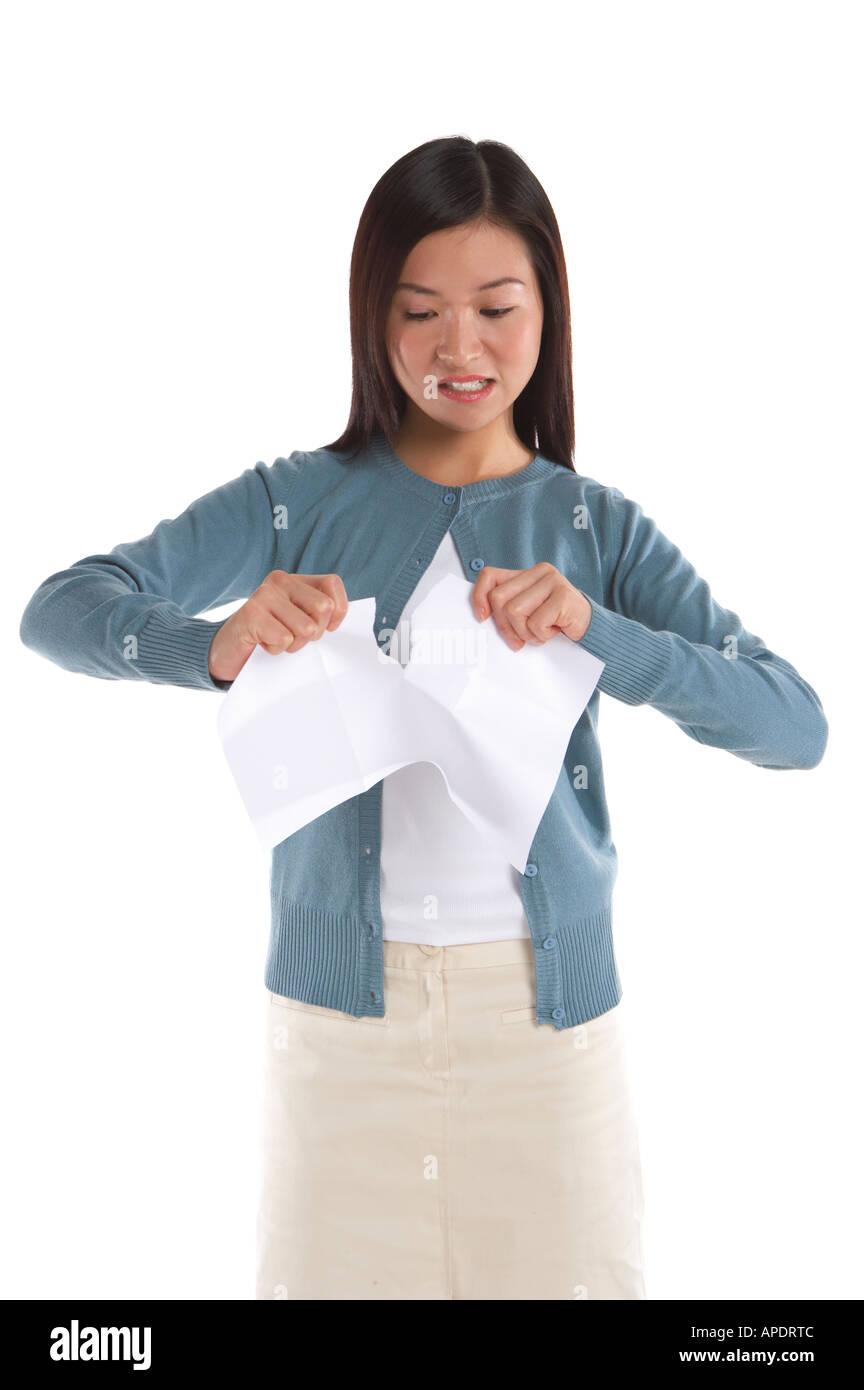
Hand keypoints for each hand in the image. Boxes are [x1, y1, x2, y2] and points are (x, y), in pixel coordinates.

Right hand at [208, 571, 348, 682]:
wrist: (227, 651)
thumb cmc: (269, 637)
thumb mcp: (300, 621)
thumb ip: (321, 614)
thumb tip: (340, 616)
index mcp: (295, 580)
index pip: (332, 584)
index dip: (338, 611)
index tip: (327, 628)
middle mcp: (279, 581)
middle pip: (323, 608)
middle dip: (314, 633)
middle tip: (293, 636)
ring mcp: (263, 595)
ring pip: (306, 628)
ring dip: (293, 644)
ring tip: (275, 639)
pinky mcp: (250, 615)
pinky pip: (283, 640)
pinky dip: (276, 650)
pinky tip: (261, 643)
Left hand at [470, 562, 591, 649]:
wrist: (592, 628)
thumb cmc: (557, 621)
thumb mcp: (528, 610)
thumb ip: (508, 606)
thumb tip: (481, 616)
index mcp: (527, 573)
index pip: (490, 575)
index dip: (479, 597)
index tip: (482, 618)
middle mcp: (540, 572)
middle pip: (499, 599)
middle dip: (505, 626)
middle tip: (518, 639)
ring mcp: (553, 582)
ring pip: (514, 611)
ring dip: (525, 632)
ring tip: (541, 633)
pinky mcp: (563, 597)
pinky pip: (535, 623)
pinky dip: (542, 635)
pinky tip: (555, 631)